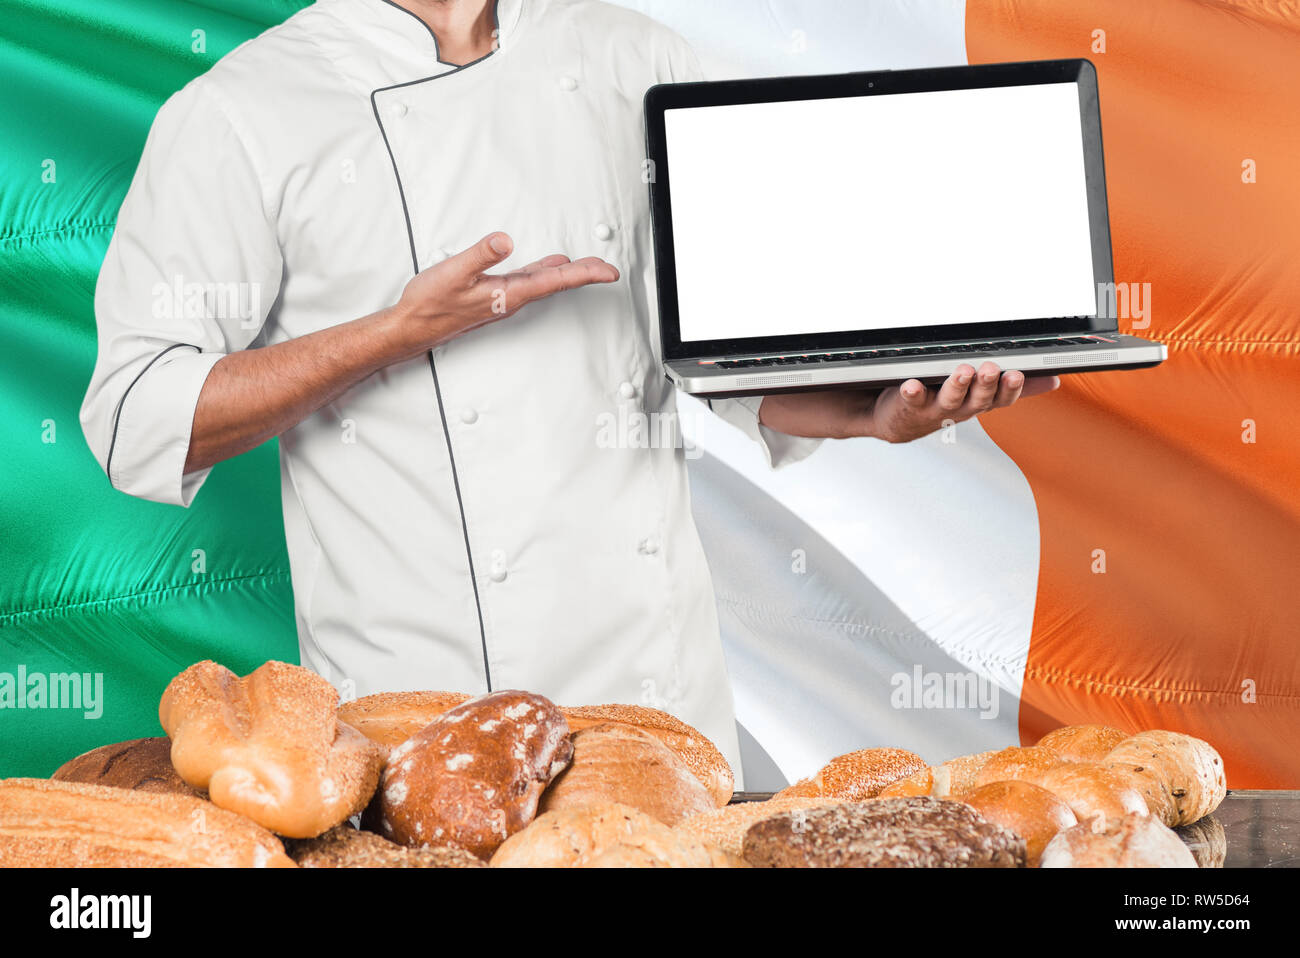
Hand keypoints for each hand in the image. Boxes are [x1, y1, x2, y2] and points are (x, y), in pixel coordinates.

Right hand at [392, 231, 618, 351]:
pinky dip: (543, 272)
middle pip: (556, 283)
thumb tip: (505, 241)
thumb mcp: (454, 273)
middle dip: (584, 274)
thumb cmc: (429, 304)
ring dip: (566, 274)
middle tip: (607, 268)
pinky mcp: (492, 295)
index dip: (586, 274)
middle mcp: (511, 298)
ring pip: (543, 283)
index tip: (609, 272)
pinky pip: (527, 282)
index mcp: (509, 293)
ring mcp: (502, 298)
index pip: (556, 281)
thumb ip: (480, 255)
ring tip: (586, 265)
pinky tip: (547, 266)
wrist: (412, 328)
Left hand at [757, 361, 1059, 441]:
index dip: (1010, 390)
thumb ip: (1012, 388)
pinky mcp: (907, 406)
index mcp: (977, 403)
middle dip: (985, 385)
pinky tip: (912, 383)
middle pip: (977, 400)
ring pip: (948, 400)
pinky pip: (910, 400)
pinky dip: (912, 392)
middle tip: (991, 369)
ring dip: (956, 387)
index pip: (1001, 399)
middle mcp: (957, 409)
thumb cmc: (939, 400)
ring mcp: (932, 410)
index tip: (1017, 374)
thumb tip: (1054, 381)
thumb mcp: (979, 396)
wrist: (894, 420)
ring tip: (962, 371)